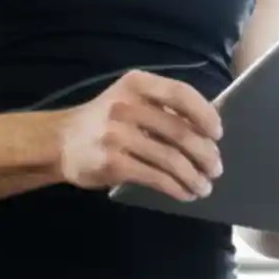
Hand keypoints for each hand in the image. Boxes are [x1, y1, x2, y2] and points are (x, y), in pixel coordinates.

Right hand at [54, 70, 223, 200]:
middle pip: (180, 132)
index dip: (204, 114)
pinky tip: (185, 193)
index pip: (180, 93)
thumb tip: (208, 131)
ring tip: (204, 186)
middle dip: (205, 154)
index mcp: (137, 84)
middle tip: (216, 168)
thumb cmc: (106, 120)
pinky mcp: (112, 163)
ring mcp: (117, 135)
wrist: (60, 142)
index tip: (218, 133)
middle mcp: (126, 106)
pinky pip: (155, 177)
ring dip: (194, 176)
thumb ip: (162, 108)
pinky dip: (176, 187)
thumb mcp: (131, 100)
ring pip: (170, 159)